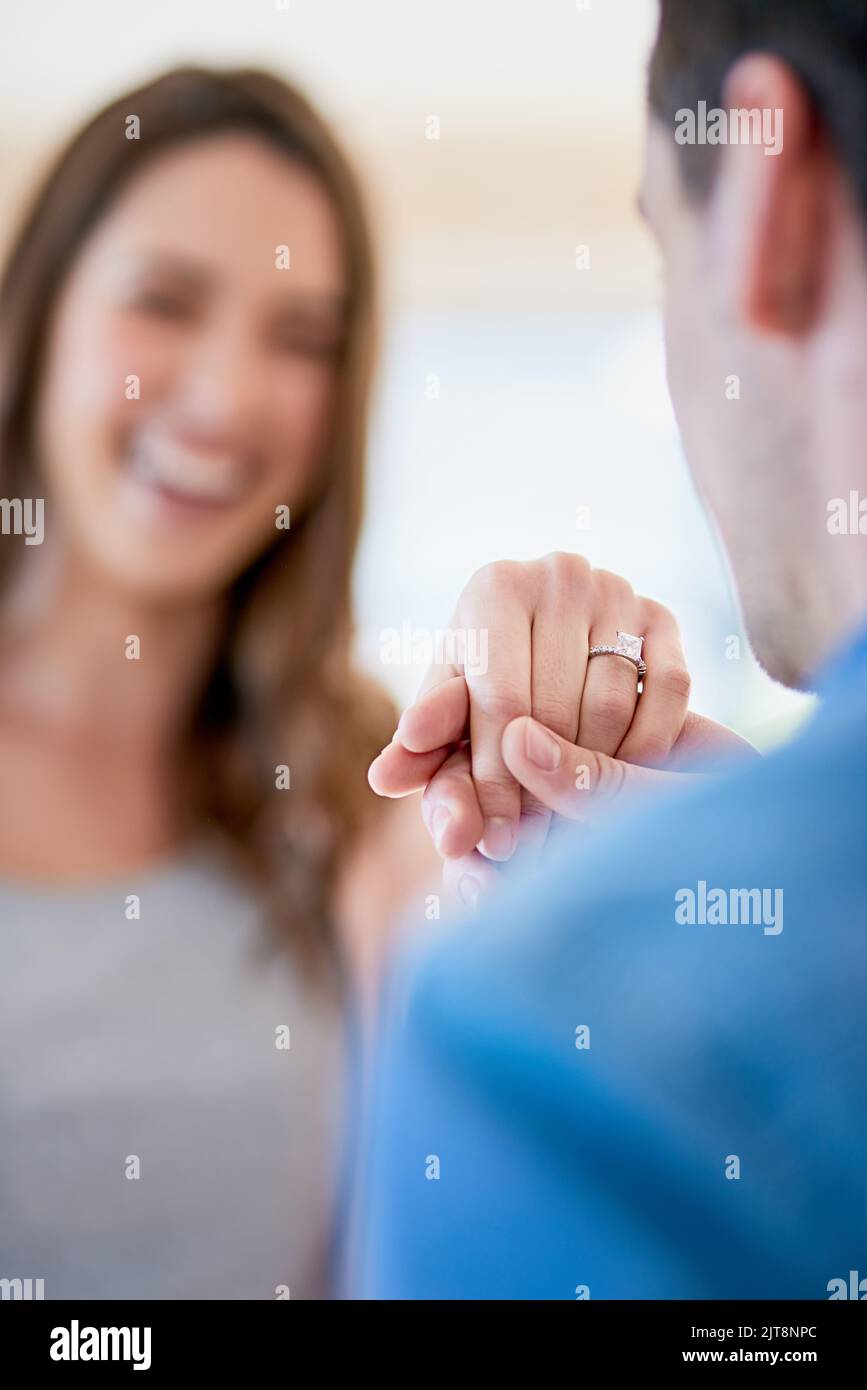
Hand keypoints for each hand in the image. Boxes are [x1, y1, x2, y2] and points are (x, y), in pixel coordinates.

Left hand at [368, 554, 756, 905]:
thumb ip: (422, 751)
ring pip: (612, 707)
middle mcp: (558, 573)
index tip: (495, 843)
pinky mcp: (664, 615)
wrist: (551, 646)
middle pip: (556, 708)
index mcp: (494, 587)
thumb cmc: (486, 689)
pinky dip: (646, 748)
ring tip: (572, 820)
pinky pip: (667, 696)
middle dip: (541, 789)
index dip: (495, 781)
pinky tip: (622, 780)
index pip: (499, 702)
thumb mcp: (451, 716)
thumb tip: (385, 778)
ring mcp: (618, 590)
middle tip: (536, 845)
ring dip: (594, 774)